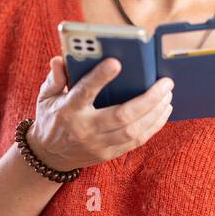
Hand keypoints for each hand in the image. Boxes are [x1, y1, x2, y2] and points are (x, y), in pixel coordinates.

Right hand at [27, 56, 173, 170]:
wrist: (49, 155)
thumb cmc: (51, 118)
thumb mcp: (46, 96)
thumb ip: (56, 77)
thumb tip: (61, 60)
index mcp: (68, 110)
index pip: (85, 92)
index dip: (100, 77)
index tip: (116, 62)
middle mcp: (85, 129)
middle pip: (122, 116)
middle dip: (148, 99)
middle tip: (165, 83)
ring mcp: (98, 144)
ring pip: (134, 130)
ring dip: (156, 112)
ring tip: (168, 95)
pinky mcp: (108, 154)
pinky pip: (137, 141)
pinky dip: (154, 126)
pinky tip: (163, 111)